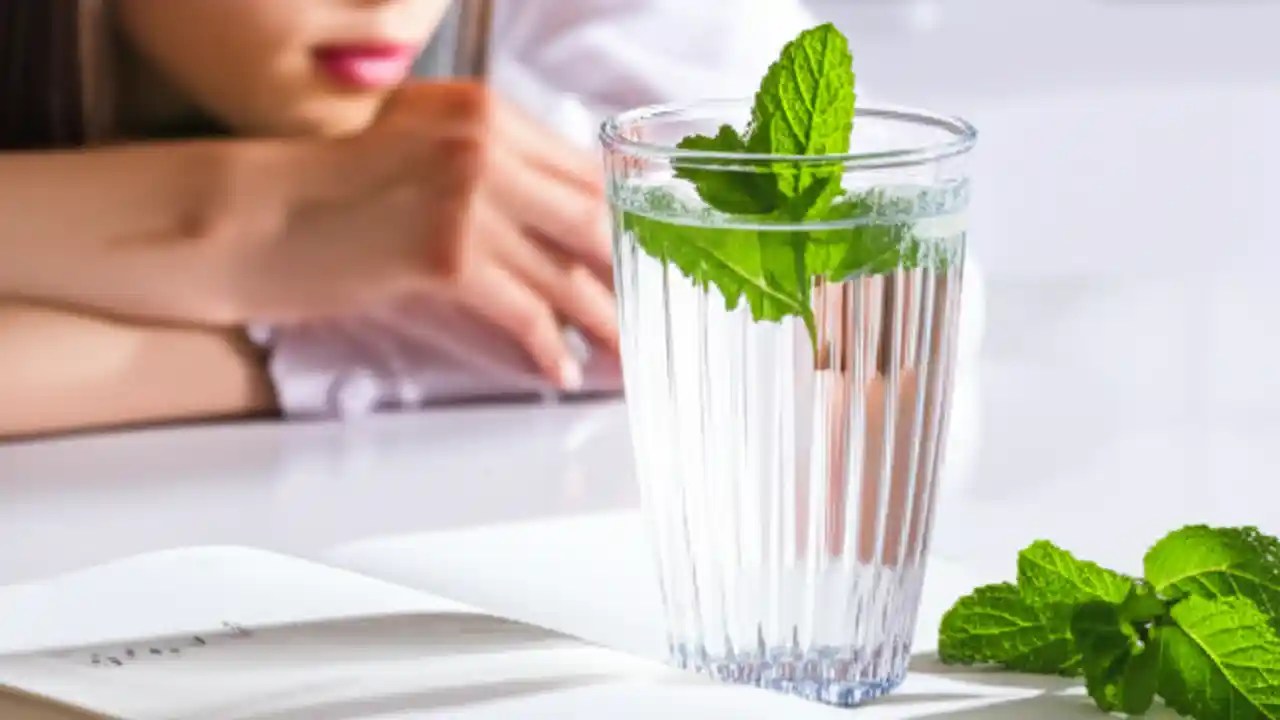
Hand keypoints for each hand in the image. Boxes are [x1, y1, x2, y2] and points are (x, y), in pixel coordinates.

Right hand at [236, 82, 616, 387]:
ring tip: (626, 353)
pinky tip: (562, 370)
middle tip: (655, 309)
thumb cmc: (326, 192)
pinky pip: (526, 309)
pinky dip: (552, 346)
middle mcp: (483, 146)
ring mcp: (466, 198)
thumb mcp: (415, 150)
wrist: (251, 217)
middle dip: (631, 272)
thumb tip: (559, 221)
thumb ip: (489, 168)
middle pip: (592, 218)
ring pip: (568, 270)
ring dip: (606, 319)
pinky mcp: (445, 254)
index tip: (650, 256)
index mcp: (483, 113)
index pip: (584, 169)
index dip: (626, 220)